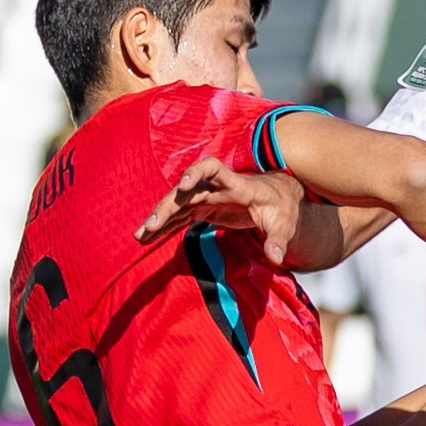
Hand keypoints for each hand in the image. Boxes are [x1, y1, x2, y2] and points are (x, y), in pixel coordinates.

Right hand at [136, 157, 308, 263]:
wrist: (280, 198)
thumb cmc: (283, 207)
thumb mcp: (285, 224)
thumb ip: (278, 240)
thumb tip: (275, 256)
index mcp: (237, 185)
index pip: (213, 168)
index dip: (197, 172)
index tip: (183, 184)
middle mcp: (217, 188)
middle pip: (186, 193)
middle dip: (167, 207)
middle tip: (150, 226)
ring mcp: (208, 198)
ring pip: (178, 205)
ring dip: (159, 218)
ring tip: (140, 236)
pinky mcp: (204, 209)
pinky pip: (180, 216)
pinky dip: (165, 226)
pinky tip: (148, 237)